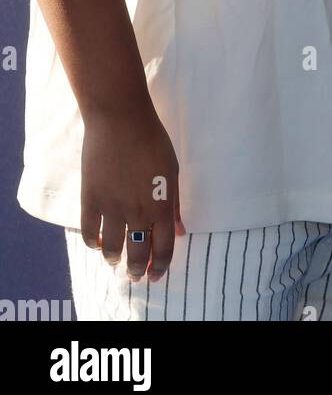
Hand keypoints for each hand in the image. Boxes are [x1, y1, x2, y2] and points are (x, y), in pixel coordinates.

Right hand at [80, 105, 185, 281]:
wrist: (120, 119)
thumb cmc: (152, 140)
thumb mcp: (171, 171)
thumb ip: (175, 204)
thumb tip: (179, 231)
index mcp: (162, 205)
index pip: (163, 248)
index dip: (160, 266)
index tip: (156, 275)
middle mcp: (138, 212)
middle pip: (138, 253)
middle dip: (138, 270)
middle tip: (136, 275)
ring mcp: (112, 207)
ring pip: (112, 249)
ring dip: (114, 260)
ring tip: (115, 261)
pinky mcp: (91, 199)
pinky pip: (89, 232)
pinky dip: (93, 243)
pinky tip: (97, 243)